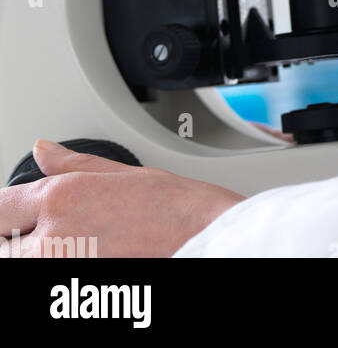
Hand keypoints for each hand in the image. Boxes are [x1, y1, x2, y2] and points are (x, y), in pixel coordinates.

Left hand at [0, 139, 245, 257]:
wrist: (207, 241)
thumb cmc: (176, 210)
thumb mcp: (124, 173)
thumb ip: (72, 166)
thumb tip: (43, 151)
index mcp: (62, 198)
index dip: (6, 210)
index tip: (15, 212)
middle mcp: (53, 240)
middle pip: (2, 245)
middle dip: (16, 238)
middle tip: (51, 232)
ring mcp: (61, 271)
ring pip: (20, 263)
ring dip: (33, 255)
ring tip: (73, 245)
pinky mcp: (74, 296)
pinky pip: (48, 280)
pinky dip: (58, 268)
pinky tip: (87, 258)